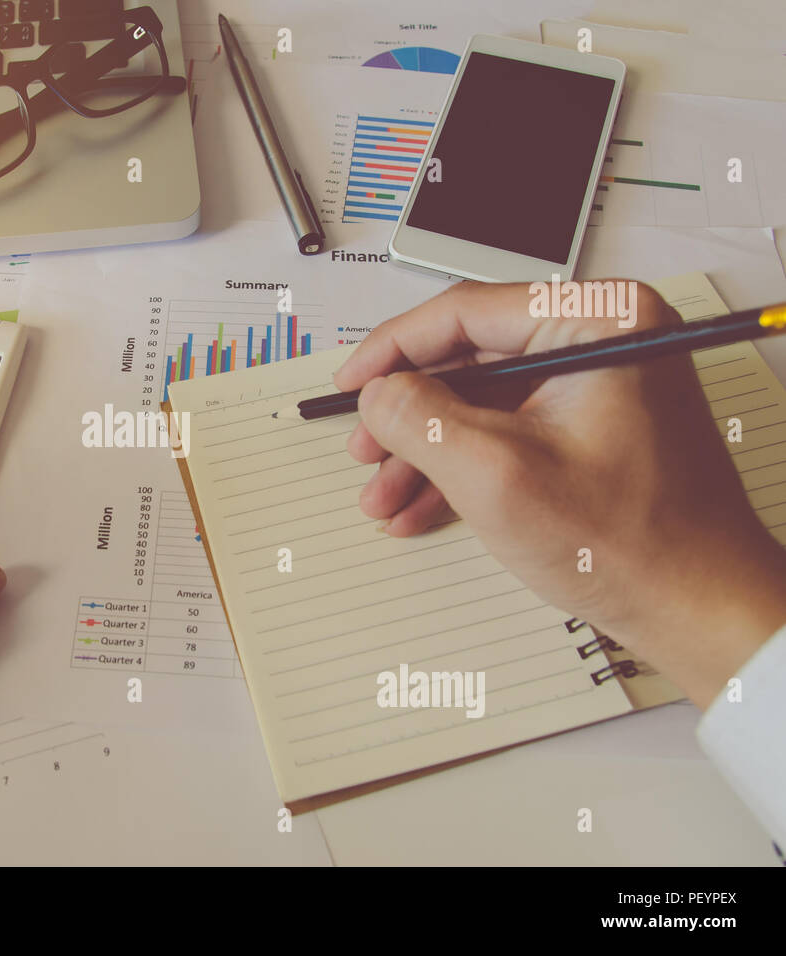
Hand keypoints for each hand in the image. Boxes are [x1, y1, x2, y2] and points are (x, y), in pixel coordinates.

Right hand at [335, 281, 785, 708]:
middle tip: (364, 449)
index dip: (391, 350)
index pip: (464, 312)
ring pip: (480, 401)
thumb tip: (376, 394)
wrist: (699, 610)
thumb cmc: (632, 543)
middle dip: (407, 415)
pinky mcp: (591, 425)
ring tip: (385, 494)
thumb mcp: (495, 474)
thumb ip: (419, 420)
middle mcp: (603, 339)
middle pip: (467, 359)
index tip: (350, 384)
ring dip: (425, 450)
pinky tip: (421, 505)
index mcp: (598, 321)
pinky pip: (506, 430)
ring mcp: (599, 384)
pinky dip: (460, 467)